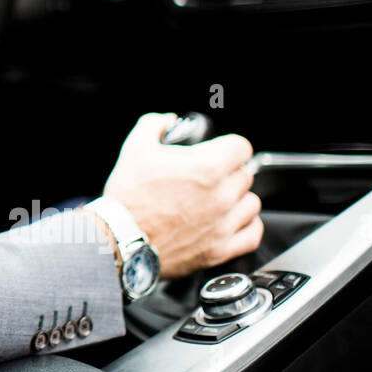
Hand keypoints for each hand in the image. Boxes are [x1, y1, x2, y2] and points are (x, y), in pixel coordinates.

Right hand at [100, 113, 261, 280]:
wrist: (118, 240)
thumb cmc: (127, 198)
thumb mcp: (134, 148)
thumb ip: (154, 125)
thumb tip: (167, 121)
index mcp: (207, 168)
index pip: (241, 147)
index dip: (227, 146)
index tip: (218, 151)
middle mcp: (222, 197)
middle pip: (245, 174)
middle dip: (227, 172)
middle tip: (205, 177)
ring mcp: (223, 225)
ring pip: (251, 203)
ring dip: (237, 199)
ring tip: (217, 200)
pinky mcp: (220, 250)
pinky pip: (252, 234)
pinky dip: (245, 226)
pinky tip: (230, 221)